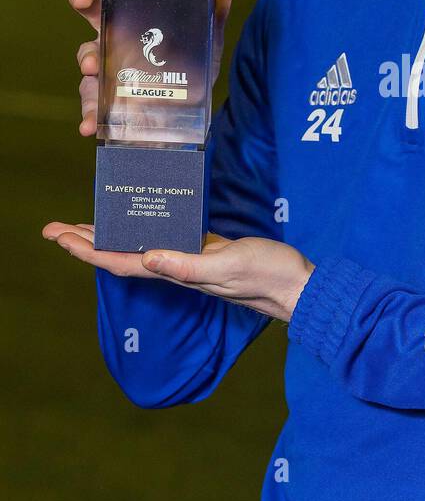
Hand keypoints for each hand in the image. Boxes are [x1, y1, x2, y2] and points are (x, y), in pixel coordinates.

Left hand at [41, 222, 314, 323]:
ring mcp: (189, 259)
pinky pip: (162, 237)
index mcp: (176, 271)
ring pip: (137, 247)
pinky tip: (140, 216)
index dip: (86, 250)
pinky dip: (143, 228)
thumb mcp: (229, 266)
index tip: (58, 235)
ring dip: (108, 236)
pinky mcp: (205, 249)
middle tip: (54, 227)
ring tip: (84, 223)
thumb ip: (190, 265)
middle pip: (119, 255)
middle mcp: (176, 267)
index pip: (119, 262)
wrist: (296, 284)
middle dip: (85, 242)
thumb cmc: (267, 275)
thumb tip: (148, 258)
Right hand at [70, 0, 234, 136]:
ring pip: (88, 55)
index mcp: (135, 16)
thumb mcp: (206, 41)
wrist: (184, 118)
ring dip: (87, 58)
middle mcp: (115, 36)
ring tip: (94, 66)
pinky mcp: (102, 98)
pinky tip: (90, 125)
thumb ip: (214, 14)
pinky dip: (88, 115)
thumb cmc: (188, 70)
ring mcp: (105, 67)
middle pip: (91, 10)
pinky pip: (91, 106)